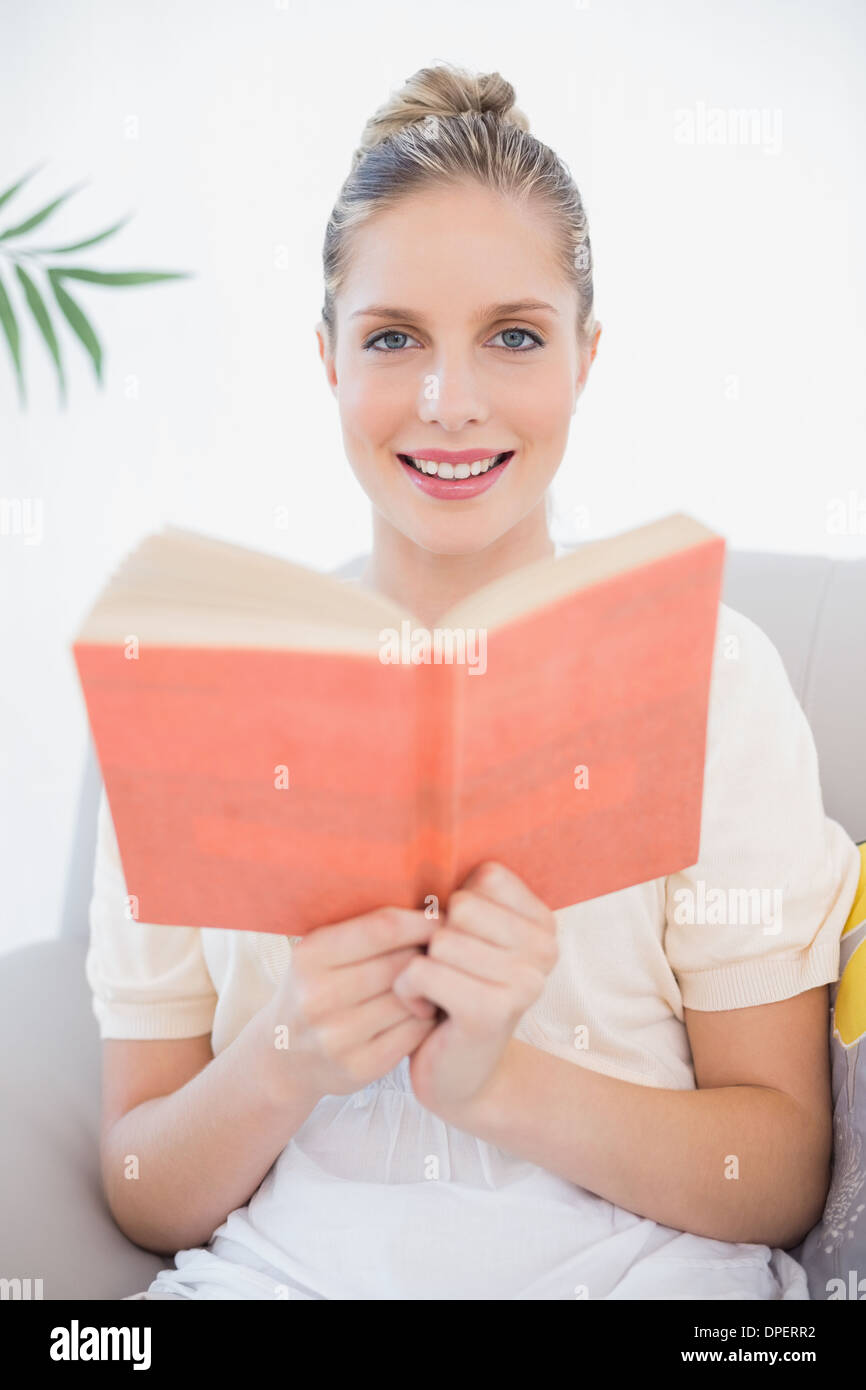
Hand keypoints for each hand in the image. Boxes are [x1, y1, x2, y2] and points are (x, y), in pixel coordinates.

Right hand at [270, 906, 437, 1101]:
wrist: (282, 1058)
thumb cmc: (315, 989)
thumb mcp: (320, 952)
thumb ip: (364, 929)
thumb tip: (430, 902)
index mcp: (310, 956)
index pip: (383, 928)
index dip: (422, 921)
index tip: (443, 918)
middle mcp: (318, 996)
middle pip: (401, 965)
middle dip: (429, 956)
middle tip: (446, 952)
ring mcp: (337, 1036)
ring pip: (411, 1000)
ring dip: (430, 990)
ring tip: (434, 982)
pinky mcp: (358, 1068)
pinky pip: (414, 1034)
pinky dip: (426, 1020)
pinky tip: (422, 1011)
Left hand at [391, 862, 558, 1120]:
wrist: (461, 1074)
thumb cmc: (457, 992)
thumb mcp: (471, 939)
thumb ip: (468, 898)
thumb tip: (425, 845)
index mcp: (545, 924)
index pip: (486, 877)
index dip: (457, 906)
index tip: (465, 942)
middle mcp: (546, 950)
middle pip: (460, 906)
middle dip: (437, 937)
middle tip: (448, 974)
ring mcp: (524, 982)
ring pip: (439, 938)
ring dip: (419, 966)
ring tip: (436, 992)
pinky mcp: (490, 1011)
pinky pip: (421, 970)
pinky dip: (408, 990)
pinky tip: (425, 1010)